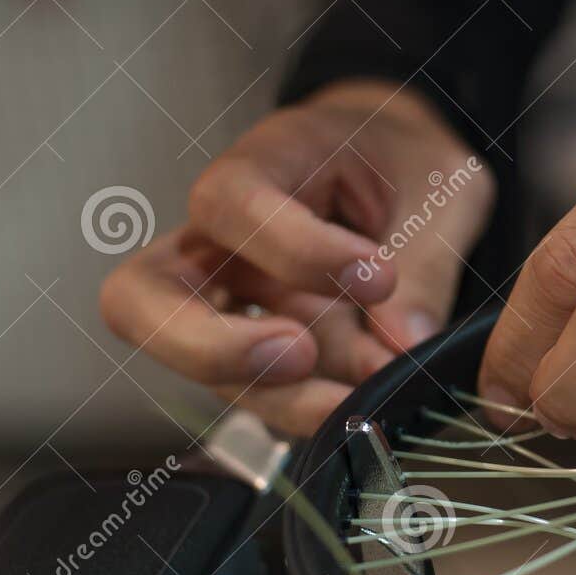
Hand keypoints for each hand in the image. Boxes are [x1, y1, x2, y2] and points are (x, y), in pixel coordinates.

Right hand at [101, 79, 493, 434]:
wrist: (405, 171)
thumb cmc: (404, 163)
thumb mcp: (435, 189)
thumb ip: (420, 265)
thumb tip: (403, 342)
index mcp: (259, 164)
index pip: (230, 204)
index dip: (296, 250)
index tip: (376, 275)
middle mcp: (217, 240)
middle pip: (140, 297)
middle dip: (209, 345)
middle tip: (298, 355)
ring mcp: (226, 304)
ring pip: (198, 368)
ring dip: (278, 399)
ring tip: (357, 401)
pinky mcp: (255, 354)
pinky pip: (258, 395)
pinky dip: (307, 410)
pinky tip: (362, 408)